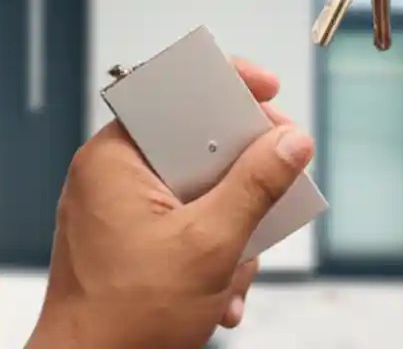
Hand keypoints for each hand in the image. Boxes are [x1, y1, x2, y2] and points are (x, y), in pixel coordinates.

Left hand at [28, 59, 313, 348]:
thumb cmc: (123, 317)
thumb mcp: (208, 245)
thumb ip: (255, 187)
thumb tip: (291, 142)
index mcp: (115, 157)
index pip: (172, 91)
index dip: (225, 85)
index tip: (267, 90)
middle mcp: (111, 174)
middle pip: (196, 145)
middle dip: (240, 185)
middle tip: (275, 198)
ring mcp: (119, 208)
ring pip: (197, 192)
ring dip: (230, 233)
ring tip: (234, 275)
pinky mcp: (129, 240)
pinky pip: (183, 225)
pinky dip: (209, 255)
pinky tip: (218, 297)